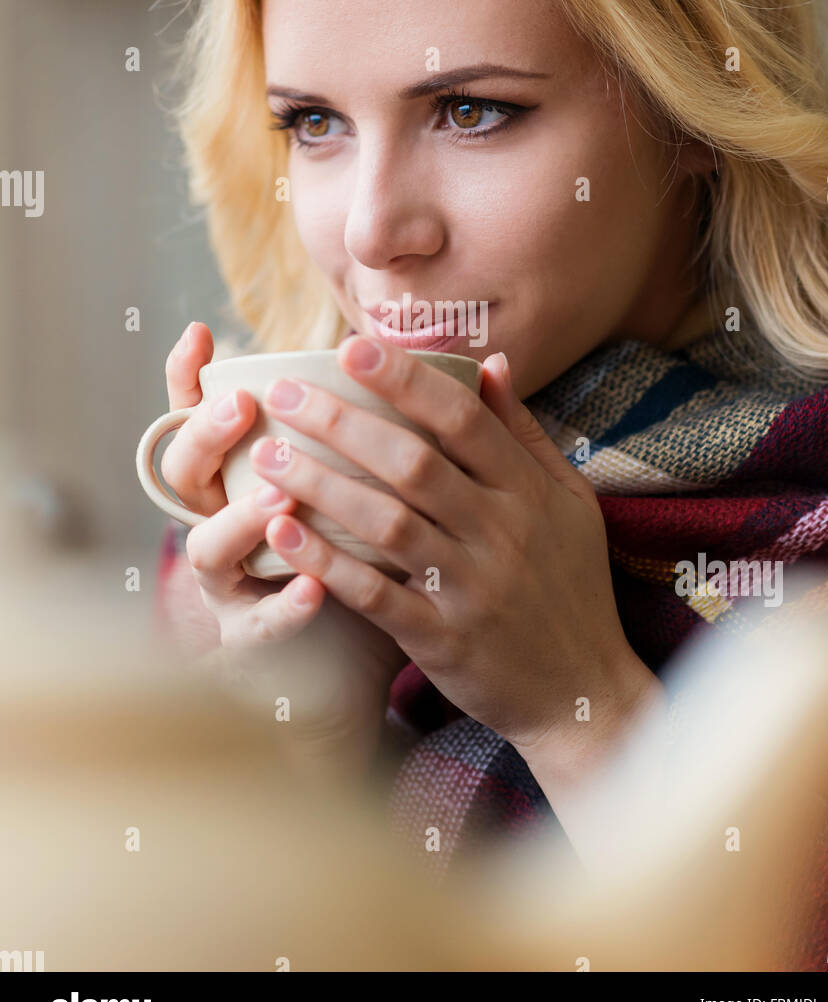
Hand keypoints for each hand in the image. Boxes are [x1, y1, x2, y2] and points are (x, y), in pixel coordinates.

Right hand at [160, 323, 407, 770]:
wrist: (346, 668)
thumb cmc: (360, 562)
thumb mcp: (370, 493)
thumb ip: (395, 433)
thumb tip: (467, 362)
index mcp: (243, 480)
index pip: (197, 420)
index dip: (189, 379)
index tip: (202, 333)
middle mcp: (222, 527)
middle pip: (185, 473)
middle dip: (209, 435)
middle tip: (245, 405)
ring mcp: (231, 590)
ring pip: (209, 550)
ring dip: (240, 520)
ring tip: (278, 496)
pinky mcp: (252, 645)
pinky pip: (257, 626)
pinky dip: (284, 607)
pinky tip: (313, 589)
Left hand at [251, 333, 649, 757]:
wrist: (583, 692)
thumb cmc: (571, 586)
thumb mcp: (568, 501)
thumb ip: (524, 433)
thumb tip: (493, 361)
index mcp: (528, 492)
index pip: (462, 419)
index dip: (405, 380)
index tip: (349, 347)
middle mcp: (501, 532)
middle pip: (412, 463)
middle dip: (343, 422)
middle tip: (283, 392)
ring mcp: (471, 587)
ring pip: (386, 523)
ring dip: (322, 485)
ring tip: (269, 454)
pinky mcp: (442, 639)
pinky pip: (375, 595)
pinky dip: (327, 562)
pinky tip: (282, 531)